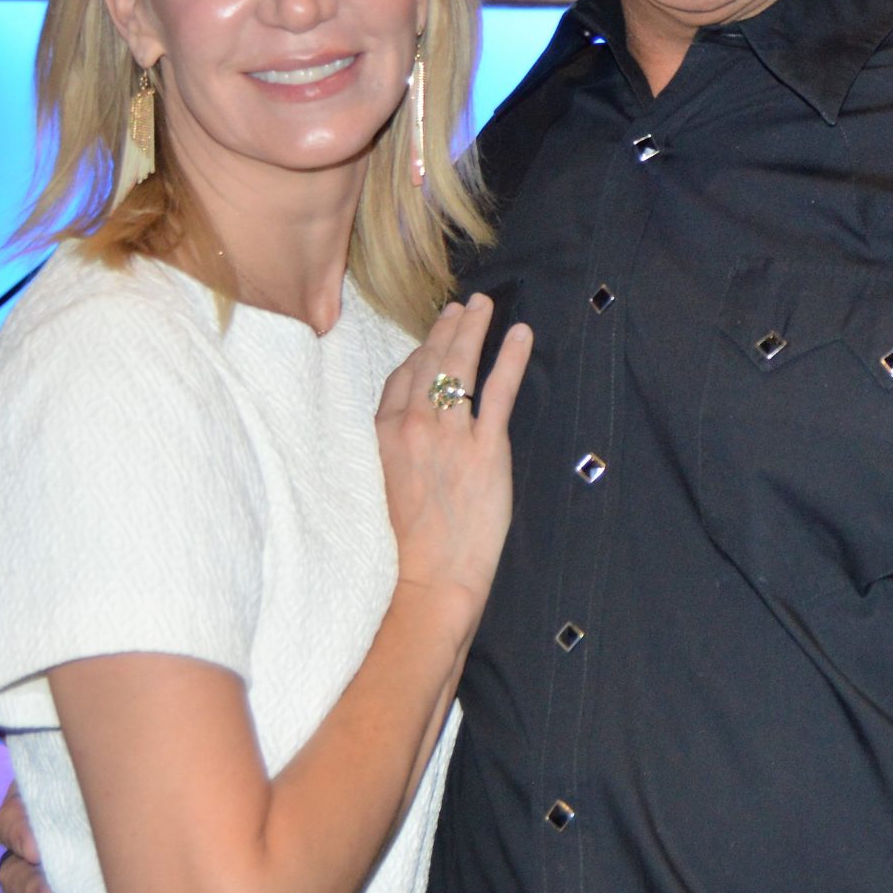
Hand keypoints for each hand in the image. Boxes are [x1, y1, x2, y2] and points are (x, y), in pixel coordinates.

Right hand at [375, 294, 531, 623]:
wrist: (421, 586)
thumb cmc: (395, 558)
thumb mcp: (371, 499)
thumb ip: (383, 464)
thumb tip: (396, 453)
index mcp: (379, 439)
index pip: (400, 381)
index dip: (417, 355)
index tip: (429, 340)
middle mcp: (412, 427)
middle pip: (428, 364)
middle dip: (445, 331)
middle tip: (459, 308)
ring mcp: (450, 435)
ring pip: (459, 366)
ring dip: (472, 330)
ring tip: (483, 306)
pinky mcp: (486, 449)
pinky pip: (500, 390)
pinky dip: (511, 357)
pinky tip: (521, 334)